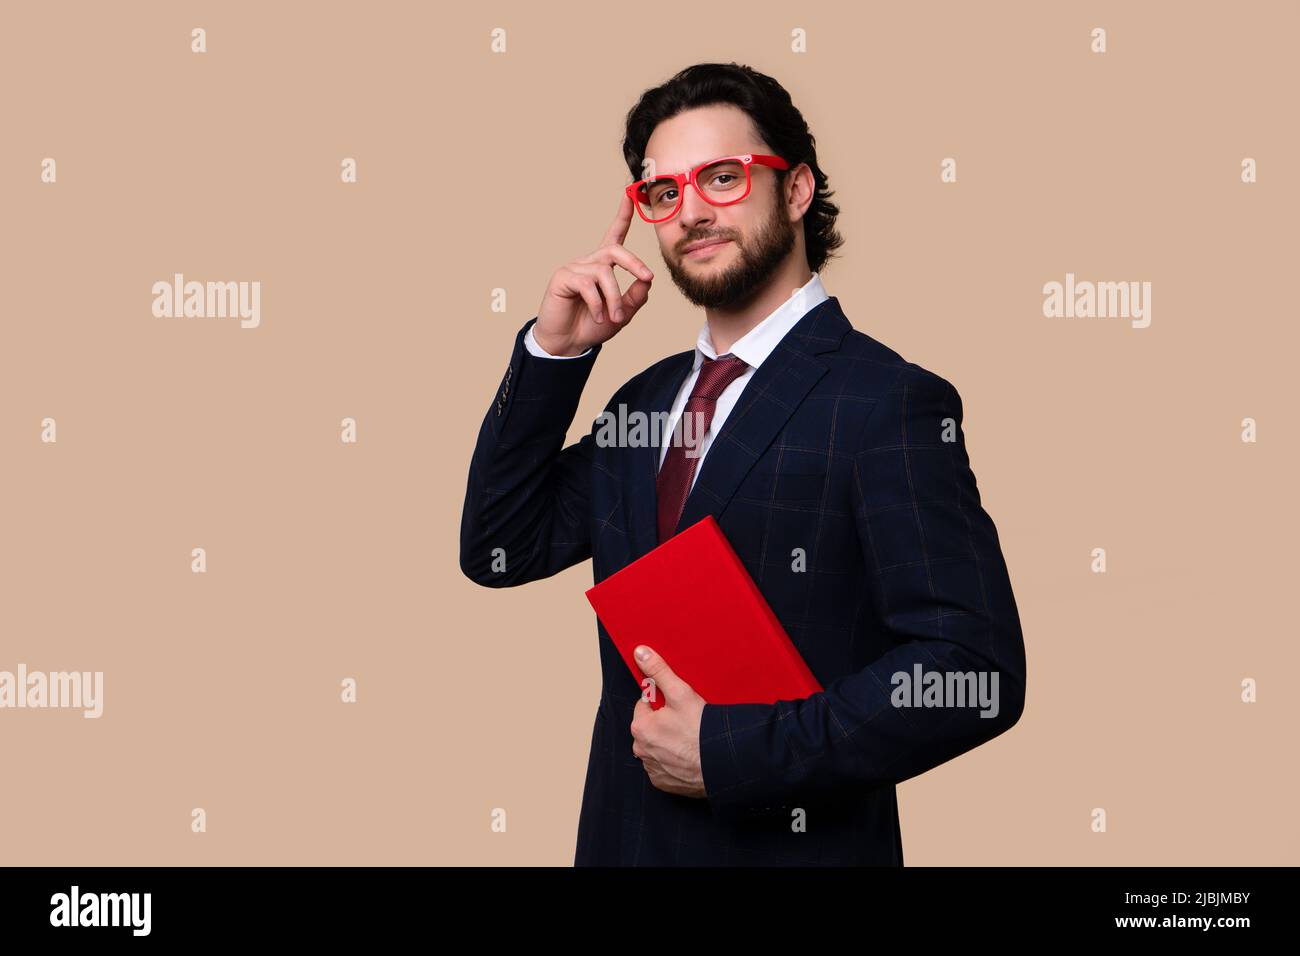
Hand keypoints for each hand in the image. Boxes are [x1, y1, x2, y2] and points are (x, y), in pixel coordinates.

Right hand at [534, 192, 653, 355]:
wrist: (568, 344)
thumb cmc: (592, 326)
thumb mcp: (622, 314)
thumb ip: (636, 297)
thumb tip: (647, 280)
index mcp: (602, 267)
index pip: (614, 236)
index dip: (622, 216)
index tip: (630, 195)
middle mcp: (588, 263)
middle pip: (614, 250)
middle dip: (634, 263)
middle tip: (646, 278)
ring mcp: (574, 269)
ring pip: (604, 273)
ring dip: (614, 297)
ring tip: (614, 318)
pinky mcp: (562, 278)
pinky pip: (587, 284)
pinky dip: (598, 303)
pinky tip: (597, 315)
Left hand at [629, 645, 706, 798]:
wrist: (721, 764)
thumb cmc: (701, 729)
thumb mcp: (680, 692)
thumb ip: (658, 671)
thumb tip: (640, 653)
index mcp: (640, 727)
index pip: (645, 704)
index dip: (663, 701)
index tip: (678, 705)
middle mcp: (640, 750)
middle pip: (650, 726)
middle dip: (664, 722)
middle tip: (687, 721)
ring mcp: (652, 768)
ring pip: (657, 747)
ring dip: (668, 741)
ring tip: (690, 738)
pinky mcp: (663, 783)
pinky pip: (664, 766)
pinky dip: (674, 760)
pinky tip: (689, 755)